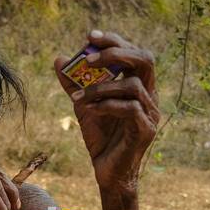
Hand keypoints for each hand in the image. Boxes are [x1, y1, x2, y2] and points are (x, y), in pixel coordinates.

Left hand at [55, 31, 158, 195]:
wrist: (107, 173)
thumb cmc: (100, 138)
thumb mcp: (83, 107)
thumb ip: (74, 83)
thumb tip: (58, 59)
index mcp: (138, 85)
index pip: (134, 53)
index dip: (115, 41)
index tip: (90, 36)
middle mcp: (150, 95)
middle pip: (145, 59)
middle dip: (116, 53)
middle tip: (87, 58)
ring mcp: (151, 112)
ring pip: (134, 85)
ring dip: (102, 86)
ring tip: (78, 96)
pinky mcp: (145, 130)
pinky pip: (130, 108)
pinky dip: (106, 105)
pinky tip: (88, 109)